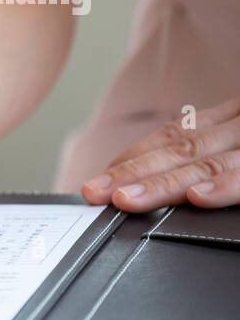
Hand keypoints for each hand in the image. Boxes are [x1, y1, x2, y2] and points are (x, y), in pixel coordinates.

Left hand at [82, 96, 239, 211]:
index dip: (136, 156)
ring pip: (206, 163)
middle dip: (132, 172)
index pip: (176, 136)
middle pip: (180, 150)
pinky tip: (197, 196)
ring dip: (162, 183)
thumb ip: (214, 154)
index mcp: (233, 120)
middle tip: (93, 192)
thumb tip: (177, 181)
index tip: (101, 178)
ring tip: (124, 199)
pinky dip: (224, 185)